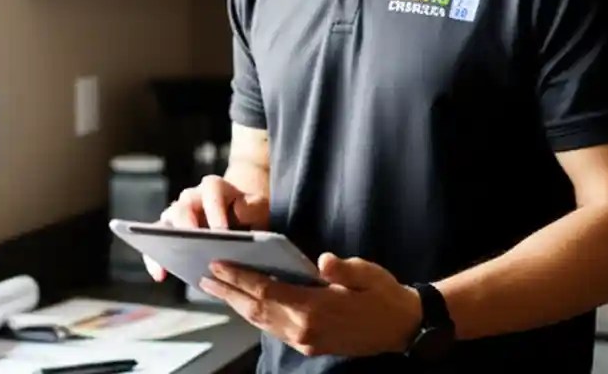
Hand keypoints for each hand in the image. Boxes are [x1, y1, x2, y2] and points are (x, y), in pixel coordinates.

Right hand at [142, 175, 269, 281]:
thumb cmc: (248, 209)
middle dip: (185, 228)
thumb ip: (254, 207)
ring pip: (164, 225)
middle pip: (182, 208)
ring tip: (167, 266)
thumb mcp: (258, 206)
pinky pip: (156, 244)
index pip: (212, 193)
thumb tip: (240, 212)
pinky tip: (160, 275)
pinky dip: (155, 259)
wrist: (240, 212)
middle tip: (191, 248)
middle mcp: (190, 198)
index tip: (221, 232)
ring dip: (163, 245)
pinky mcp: (169, 234)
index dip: (215, 211)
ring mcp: (176, 215)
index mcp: (213, 188)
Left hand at [197, 252, 422, 358]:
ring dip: (237, 305)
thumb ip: (344, 269)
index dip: (240, 278)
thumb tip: (325, 261)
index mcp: (317, 309)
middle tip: (204, 277)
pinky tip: (245, 303)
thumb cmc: (384, 295)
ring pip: (261, 322)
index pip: (267, 291)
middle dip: (228, 292)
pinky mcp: (309, 345)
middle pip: (256, 309)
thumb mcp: (370, 275)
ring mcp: (306, 341)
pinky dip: (254, 315)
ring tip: (217, 288)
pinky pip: (273, 329)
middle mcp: (305, 330)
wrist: (403, 328)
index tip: (217, 265)